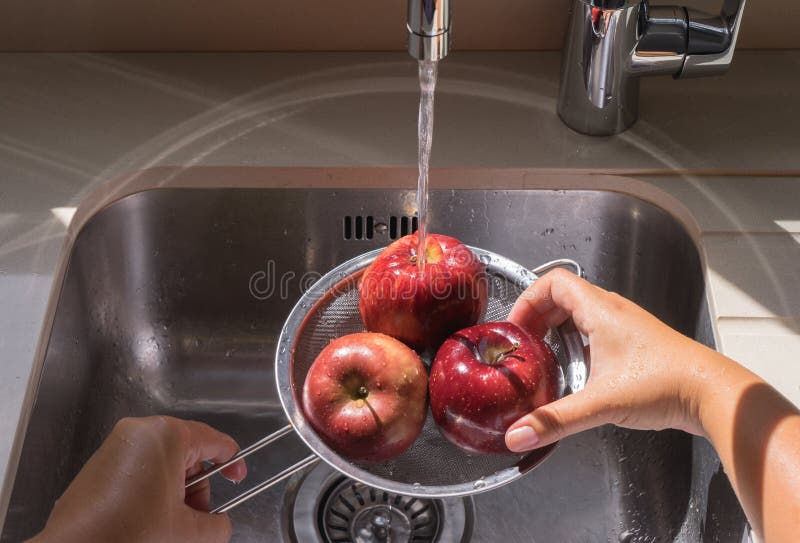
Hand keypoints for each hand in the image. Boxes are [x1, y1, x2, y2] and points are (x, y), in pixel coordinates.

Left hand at [30, 416, 246, 542]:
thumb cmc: (130, 532)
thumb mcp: (187, 532)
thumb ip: (217, 526)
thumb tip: (221, 526)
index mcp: (168, 435)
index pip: (214, 440)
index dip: (232, 461)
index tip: (238, 477)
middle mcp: (141, 430)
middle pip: (188, 452)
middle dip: (198, 486)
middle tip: (199, 516)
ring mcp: (117, 444)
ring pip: (163, 461)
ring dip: (176, 490)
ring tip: (172, 523)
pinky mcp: (100, 462)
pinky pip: (140, 467)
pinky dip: (153, 489)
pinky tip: (150, 518)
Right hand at [504, 268, 713, 451]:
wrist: (712, 393)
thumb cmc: (668, 384)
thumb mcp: (601, 403)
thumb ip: (555, 420)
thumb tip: (518, 435)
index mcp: (601, 311)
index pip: (553, 282)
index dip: (528, 300)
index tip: (515, 326)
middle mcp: (613, 311)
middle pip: (562, 296)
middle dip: (537, 316)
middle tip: (524, 342)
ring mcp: (626, 325)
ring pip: (579, 313)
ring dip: (557, 329)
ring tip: (544, 354)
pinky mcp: (634, 342)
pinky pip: (595, 329)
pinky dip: (577, 342)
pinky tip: (576, 370)